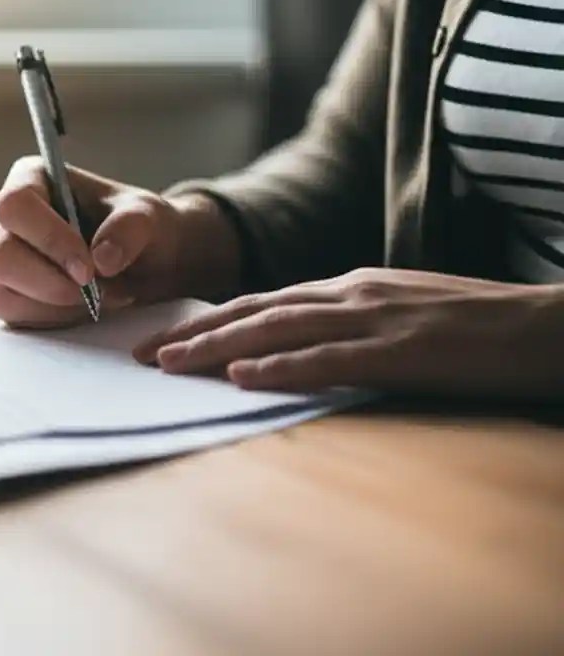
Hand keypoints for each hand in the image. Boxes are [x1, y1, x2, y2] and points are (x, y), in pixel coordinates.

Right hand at [0, 157, 238, 327]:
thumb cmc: (138, 228)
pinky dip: (51, 319)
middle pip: (1, 256)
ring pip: (0, 293)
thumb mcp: (148, 217)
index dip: (48, 240)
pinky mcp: (6, 295)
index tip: (88, 268)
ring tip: (98, 297)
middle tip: (96, 291)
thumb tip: (102, 260)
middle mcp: (5, 219)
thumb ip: (130, 228)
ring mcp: (1, 259)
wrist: (145, 263)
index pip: (15, 207)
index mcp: (31, 180)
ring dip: (55, 305)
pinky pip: (12, 316)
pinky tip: (81, 308)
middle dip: (51, 283)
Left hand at [135, 268, 563, 398]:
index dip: (208, 321)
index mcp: (349, 286)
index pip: (262, 301)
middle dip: (192, 334)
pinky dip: (282, 366)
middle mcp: (351, 293)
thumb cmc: (474, 326)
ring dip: (217, 347)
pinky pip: (330, 359)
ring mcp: (375, 318)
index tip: (162, 340)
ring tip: (169, 364)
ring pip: (278, 328)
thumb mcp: (399, 314)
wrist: (548, 325)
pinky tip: (244, 376)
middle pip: (255, 310)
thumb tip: (296, 345)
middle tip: (140, 355)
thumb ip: (348, 325)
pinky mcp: (402, 350)